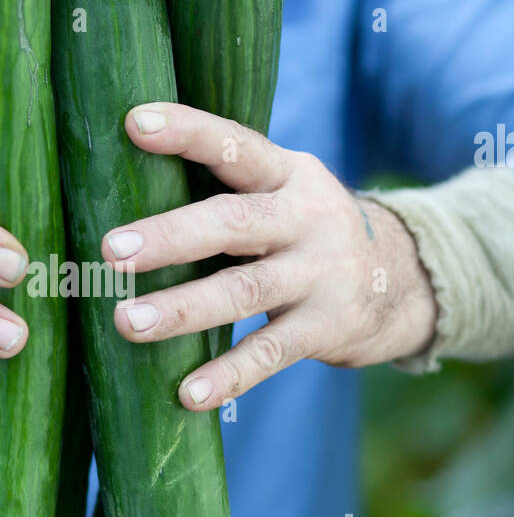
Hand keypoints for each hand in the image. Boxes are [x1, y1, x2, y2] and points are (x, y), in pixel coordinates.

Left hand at [103, 103, 438, 409]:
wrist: (406, 280)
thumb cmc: (305, 231)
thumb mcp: (282, 193)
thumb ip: (225, 190)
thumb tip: (118, 187)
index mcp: (286, 174)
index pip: (234, 144)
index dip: (187, 132)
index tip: (135, 122)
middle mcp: (306, 218)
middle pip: (233, 222)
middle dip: (170, 236)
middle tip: (111, 251)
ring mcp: (319, 274)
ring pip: (244, 291)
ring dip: (183, 309)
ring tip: (128, 323)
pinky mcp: (327, 327)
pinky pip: (270, 353)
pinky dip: (228, 375)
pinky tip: (187, 394)